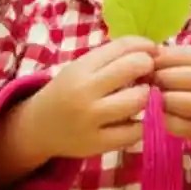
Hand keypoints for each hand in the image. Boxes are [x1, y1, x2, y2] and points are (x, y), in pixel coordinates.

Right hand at [18, 36, 156, 159]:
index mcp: (80, 68)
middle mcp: (84, 92)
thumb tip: (152, 49)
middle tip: (148, 73)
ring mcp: (90, 119)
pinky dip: (142, 123)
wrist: (38, 127)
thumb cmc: (68, 91)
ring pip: (137, 100)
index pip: (122, 47)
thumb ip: (111, 58)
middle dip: (148, 66)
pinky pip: (135, 131)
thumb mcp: (81, 68)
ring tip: (140, 95)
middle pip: (132, 68)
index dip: (144, 45)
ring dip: (147, 95)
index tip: (152, 50)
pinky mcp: (97, 144)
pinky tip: (136, 118)